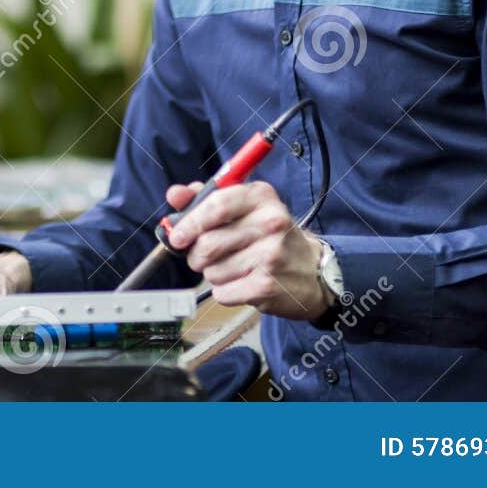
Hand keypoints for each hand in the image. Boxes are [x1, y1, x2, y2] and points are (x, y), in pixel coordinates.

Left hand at [164, 179, 330, 320]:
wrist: (312, 271)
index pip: (216, 206)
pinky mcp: (268, 286)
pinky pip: (222, 293)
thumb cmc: (269, 236)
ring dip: (213, 274)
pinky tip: (241, 283)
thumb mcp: (245, 208)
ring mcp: (271, 256)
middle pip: (208, 243)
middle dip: (197, 254)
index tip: (178, 236)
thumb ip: (206, 198)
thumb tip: (174, 195)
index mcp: (261, 196)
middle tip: (204, 256)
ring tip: (233, 268)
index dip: (190, 223)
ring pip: (212, 271)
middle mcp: (271, 223)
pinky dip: (224, 291)